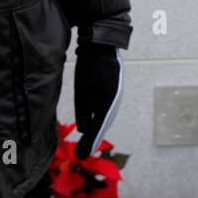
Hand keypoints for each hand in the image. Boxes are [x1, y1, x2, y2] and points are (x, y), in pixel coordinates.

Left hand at [73, 43, 122, 158]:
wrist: (102, 43)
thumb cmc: (91, 64)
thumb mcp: (83, 87)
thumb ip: (84, 108)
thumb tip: (84, 128)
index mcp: (109, 100)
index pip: (98, 126)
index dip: (89, 141)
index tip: (81, 154)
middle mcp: (115, 100)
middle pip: (103, 123)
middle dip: (93, 138)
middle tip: (82, 153)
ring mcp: (116, 95)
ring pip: (105, 116)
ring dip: (96, 128)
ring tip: (86, 143)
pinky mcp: (113, 90)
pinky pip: (105, 108)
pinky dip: (98, 118)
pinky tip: (91, 124)